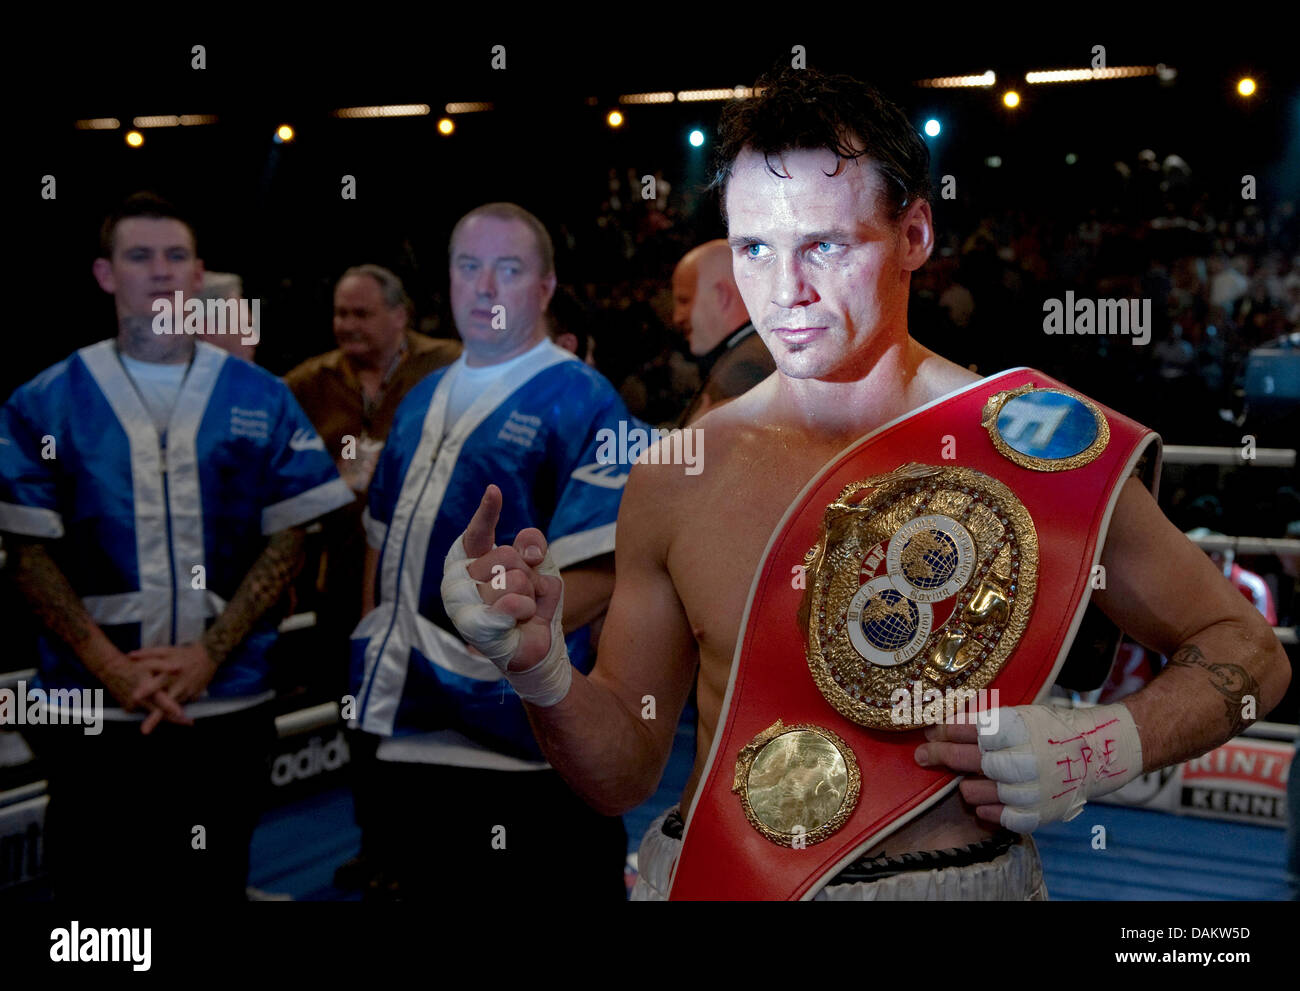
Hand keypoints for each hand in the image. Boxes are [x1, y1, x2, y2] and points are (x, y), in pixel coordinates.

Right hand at [99, 650, 193, 735]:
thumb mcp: (150, 663)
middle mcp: (138, 700)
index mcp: (145, 688)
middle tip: (189, 722)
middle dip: (175, 719)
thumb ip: (166, 666)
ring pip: (151, 713)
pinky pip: (144, 711)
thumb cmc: (133, 665)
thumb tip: (181, 667)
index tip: (183, 715)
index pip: (161, 701)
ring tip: (182, 719)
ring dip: (165, 716)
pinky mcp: (129, 709)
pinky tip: (163, 709)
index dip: (172, 708)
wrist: (110, 670)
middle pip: (158, 713)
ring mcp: (132, 706)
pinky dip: (153, 710)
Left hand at [127, 643, 219, 732]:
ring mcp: (186, 693)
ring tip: (149, 730)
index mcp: (170, 674)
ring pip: (173, 709)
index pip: (156, 683)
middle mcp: (178, 685)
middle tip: (144, 731)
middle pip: (165, 704)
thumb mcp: (167, 651)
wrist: (209, 656)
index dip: (146, 690)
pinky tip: (168, 715)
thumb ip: (148, 654)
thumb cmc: (184, 654)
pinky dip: (173, 711)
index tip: (135, 697)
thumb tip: (129, 655)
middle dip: (155, 718)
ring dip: (164, 720)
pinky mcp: (193, 697)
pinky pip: (180, 704)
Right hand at [444, 485, 563, 672]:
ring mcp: (465, 605)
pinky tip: (519, 621)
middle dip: (528, 575)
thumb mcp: (539, 569)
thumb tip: (530, 551)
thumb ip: (532, 545)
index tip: (495, 490)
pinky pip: (513, 601)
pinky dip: (526, 609)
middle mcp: (461, 581)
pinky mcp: (476, 627)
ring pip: (515, 578)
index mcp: (471, 563)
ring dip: (530, 596)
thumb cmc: (530, 606)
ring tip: (521, 613)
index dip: (487, 512)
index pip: (478, 532)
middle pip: (507, 555)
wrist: (537, 648)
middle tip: (523, 597)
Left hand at [916, 703, 1143, 832]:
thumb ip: (982, 721)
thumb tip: (939, 722)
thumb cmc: (1047, 731)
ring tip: (967, 778)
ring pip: (973, 792)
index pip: (968, 731)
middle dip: (938, 755)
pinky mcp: (1035, 814)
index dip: (943, 731)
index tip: (929, 732)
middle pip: (965, 761)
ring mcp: (1028, 790)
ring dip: (965, 785)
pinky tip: (983, 800)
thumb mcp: (1019, 715)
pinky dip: (985, 809)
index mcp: (1017, 730)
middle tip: (923, 755)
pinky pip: (995, 817)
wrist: (1093, 754)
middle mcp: (1021, 760)